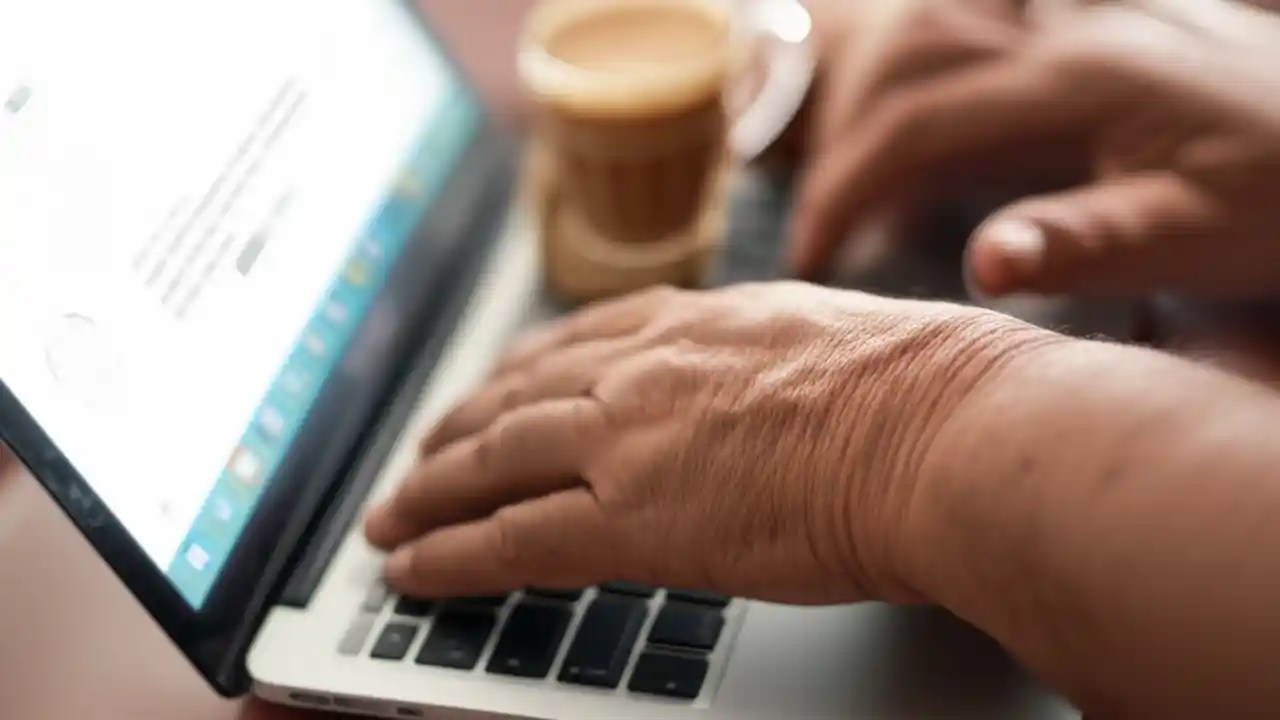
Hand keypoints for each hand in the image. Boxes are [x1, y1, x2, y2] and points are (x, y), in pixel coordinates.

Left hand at [364, 284, 1041, 603]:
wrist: (943, 430)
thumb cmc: (922, 389)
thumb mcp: (821, 338)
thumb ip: (761, 360)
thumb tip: (761, 391)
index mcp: (694, 320)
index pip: (571, 342)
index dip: (512, 375)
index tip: (484, 393)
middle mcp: (643, 365)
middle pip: (514, 398)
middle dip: (454, 433)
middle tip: (417, 459)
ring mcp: (628, 436)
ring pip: (493, 462)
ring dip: (430, 493)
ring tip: (392, 518)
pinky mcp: (629, 516)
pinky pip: (511, 537)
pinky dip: (451, 554)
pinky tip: (414, 567)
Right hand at [791, 0, 1279, 298]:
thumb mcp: (1198, 237)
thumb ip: (1086, 243)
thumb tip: (983, 262)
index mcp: (1083, 81)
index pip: (918, 123)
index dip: (845, 189)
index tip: (810, 261)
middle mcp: (1075, 32)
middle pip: (907, 55)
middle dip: (844, 142)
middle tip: (824, 230)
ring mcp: (1090, 21)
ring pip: (940, 27)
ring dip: (879, 97)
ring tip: (864, 182)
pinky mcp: (1103, 34)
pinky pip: (985, 34)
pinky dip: (933, 80)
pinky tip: (936, 140)